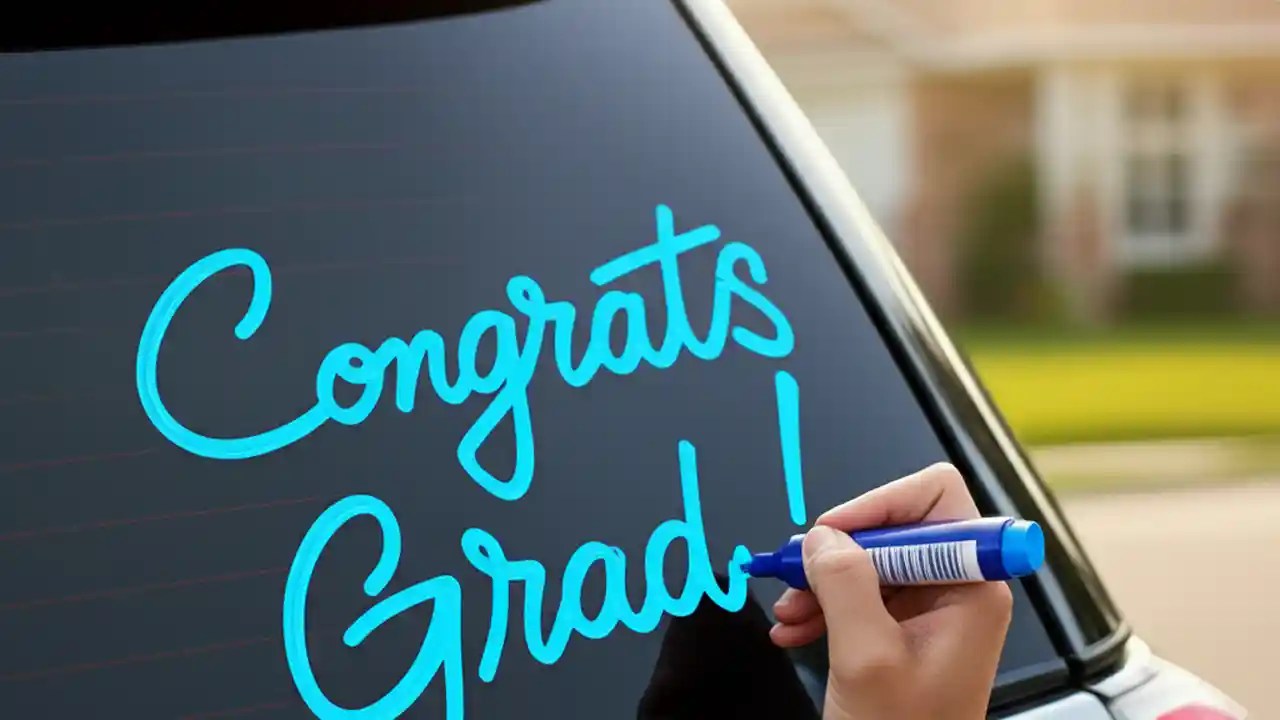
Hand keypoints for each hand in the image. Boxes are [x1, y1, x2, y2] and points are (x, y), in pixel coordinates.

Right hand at [769, 463, 1013, 719]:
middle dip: (838, 549)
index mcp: (973, 587)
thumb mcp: (867, 658)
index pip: (935, 496)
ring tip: (789, 612)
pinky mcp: (904, 628)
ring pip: (868, 558)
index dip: (878, 505)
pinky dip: (822, 603)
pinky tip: (795, 628)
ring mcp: (931, 609)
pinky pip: (859, 591)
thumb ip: (845, 585)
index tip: (832, 534)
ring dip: (821, 580)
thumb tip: (822, 537)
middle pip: (894, 525)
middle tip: (795, 570)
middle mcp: (958, 589)